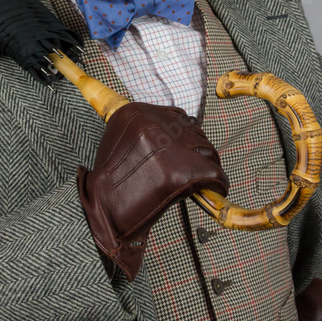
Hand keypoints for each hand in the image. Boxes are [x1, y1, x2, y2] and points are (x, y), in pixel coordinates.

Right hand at [77, 102, 229, 280]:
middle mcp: (154, 123)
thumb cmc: (111, 181)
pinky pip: (215, 173)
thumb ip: (148, 132)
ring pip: (207, 150)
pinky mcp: (181, 171)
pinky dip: (219, 183)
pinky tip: (216, 190)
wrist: (102, 208)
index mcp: (137, 112)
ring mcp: (169, 146)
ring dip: (208, 165)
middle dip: (198, 151)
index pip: (178, 116)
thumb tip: (181, 138)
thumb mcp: (121, 141)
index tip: (189, 149)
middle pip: (195, 132)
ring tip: (206, 180)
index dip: (187, 136)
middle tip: (197, 168)